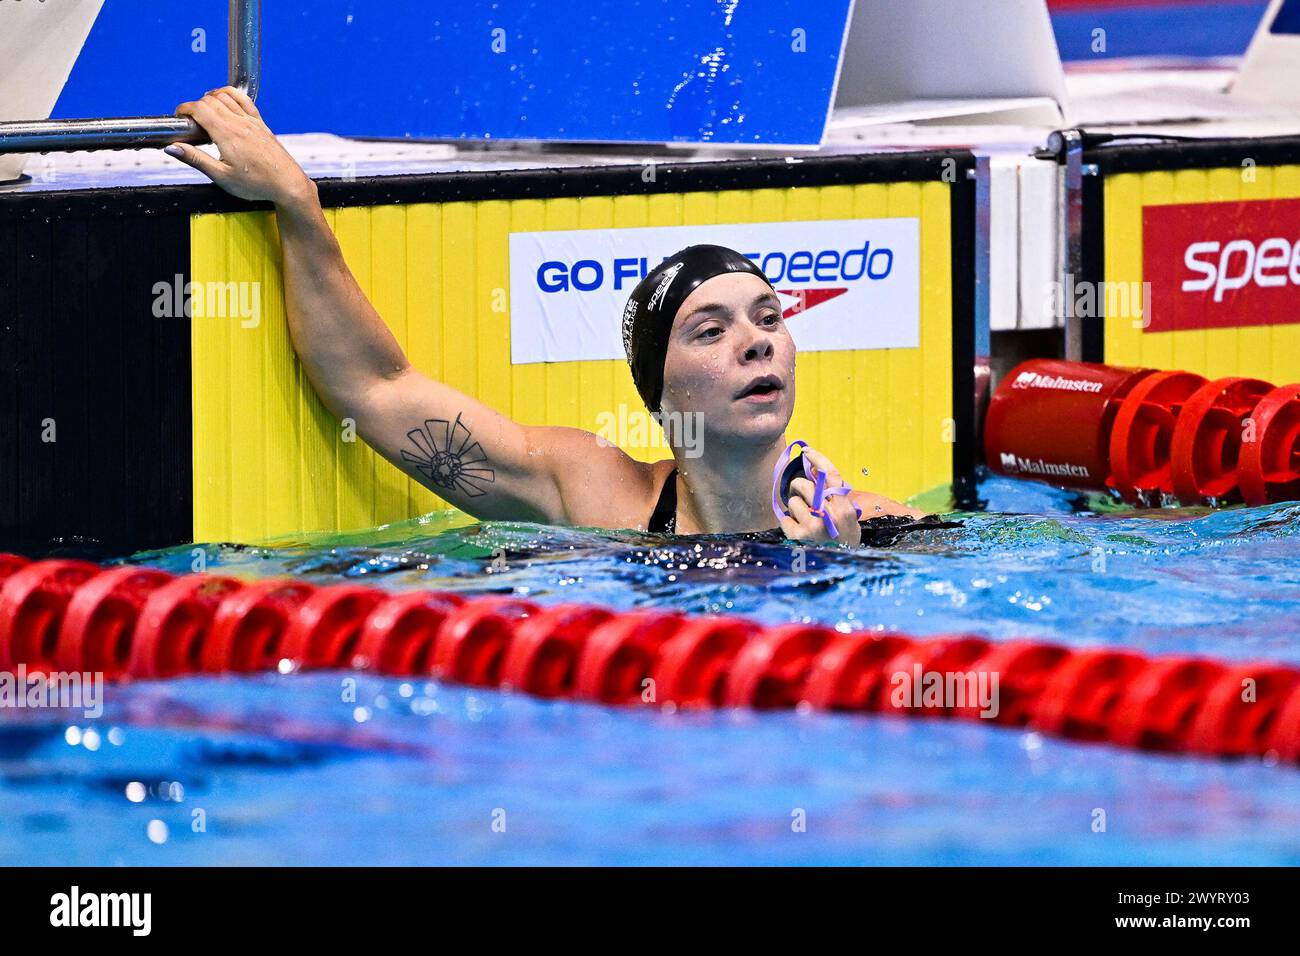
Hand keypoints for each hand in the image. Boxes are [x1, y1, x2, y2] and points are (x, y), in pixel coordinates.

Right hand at [165, 87, 315, 207]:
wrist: (288, 184)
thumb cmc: (258, 184)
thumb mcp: (222, 177)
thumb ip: (196, 160)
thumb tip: (173, 148)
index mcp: (227, 134)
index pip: (199, 108)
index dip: (184, 108)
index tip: (179, 115)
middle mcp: (240, 123)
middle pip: (210, 100)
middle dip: (195, 105)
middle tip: (189, 119)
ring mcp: (252, 121)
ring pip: (226, 96)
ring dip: (211, 97)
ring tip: (204, 109)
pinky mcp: (261, 124)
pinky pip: (244, 100)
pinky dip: (230, 95)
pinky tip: (225, 101)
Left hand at [777, 445, 862, 547]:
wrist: (842, 565)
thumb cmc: (844, 537)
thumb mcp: (848, 515)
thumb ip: (835, 494)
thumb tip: (815, 470)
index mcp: (844, 508)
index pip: (830, 475)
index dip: (818, 459)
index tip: (807, 451)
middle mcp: (830, 516)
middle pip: (806, 486)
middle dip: (800, 486)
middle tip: (801, 494)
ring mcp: (814, 527)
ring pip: (793, 501)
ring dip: (796, 507)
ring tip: (804, 517)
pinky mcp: (800, 537)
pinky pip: (785, 518)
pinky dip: (789, 522)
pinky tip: (798, 529)